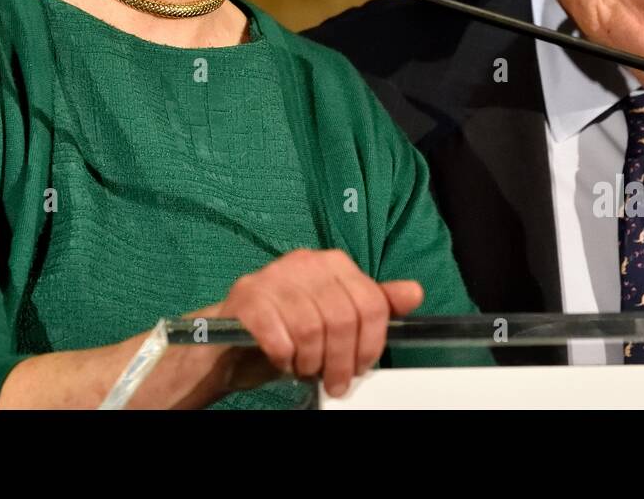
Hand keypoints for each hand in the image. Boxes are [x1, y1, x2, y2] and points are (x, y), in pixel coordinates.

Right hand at [208, 249, 423, 398]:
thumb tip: (414, 292)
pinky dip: (285, 357)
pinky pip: (278, 335)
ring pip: (311, 328)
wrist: (228, 339)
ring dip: (311, 361)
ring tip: (305, 369)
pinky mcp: (246, 297)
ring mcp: (272, 277)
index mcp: (332, 263)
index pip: (370, 303)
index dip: (370, 344)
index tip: (361, 367)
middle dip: (341, 361)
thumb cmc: (287, 328)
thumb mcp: (336, 318)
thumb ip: (373, 305)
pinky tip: (283, 360)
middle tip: (334, 381)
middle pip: (343, 318)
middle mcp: (304, 262)